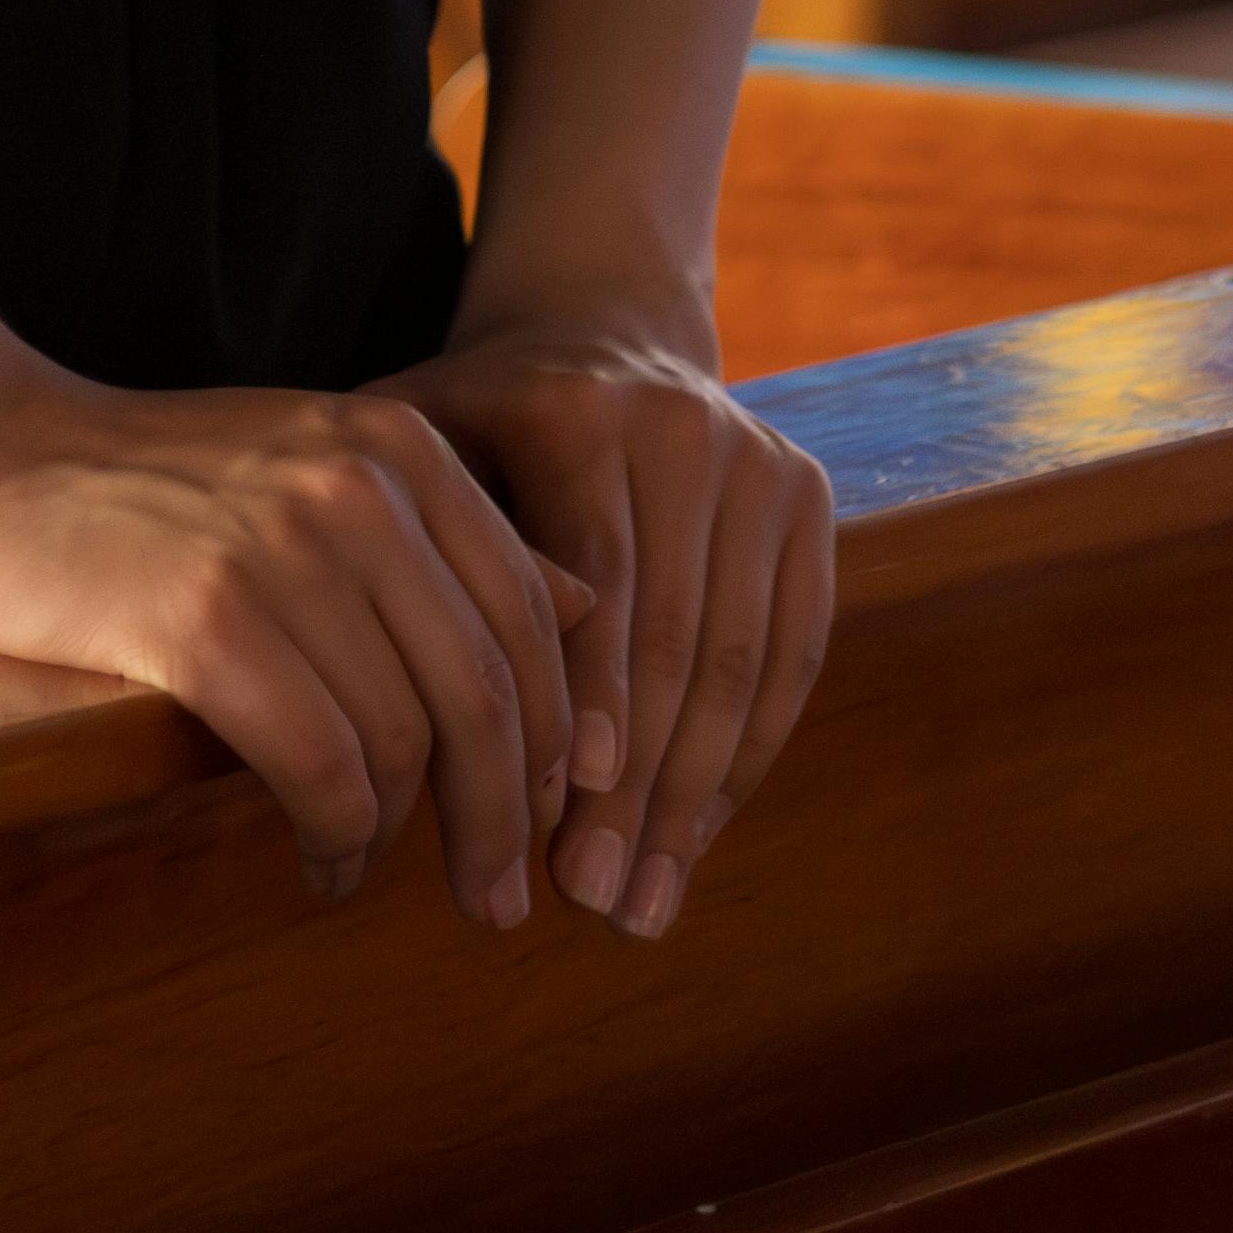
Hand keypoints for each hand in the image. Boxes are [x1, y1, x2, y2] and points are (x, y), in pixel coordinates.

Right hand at [0, 376, 591, 916]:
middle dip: (505, 819)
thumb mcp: (313, 466)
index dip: (553, 738)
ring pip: (408, 743)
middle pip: (488, 694)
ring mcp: (281, 550)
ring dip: (401, 839)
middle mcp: (357, 486)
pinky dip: (335, 839)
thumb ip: (445, 532)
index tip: (541, 822)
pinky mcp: (204, 621)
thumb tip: (587, 606)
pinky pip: (323, 770)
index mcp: (396, 447)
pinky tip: (317, 862)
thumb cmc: (145, 481)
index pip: (533, 618)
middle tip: (497, 902)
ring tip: (368, 870)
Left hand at [381, 315, 832, 941]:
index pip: (596, 585)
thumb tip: (441, 703)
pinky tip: (697, 838)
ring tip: (646, 903)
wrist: (596, 329)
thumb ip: (427, 551)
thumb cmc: (478, 422)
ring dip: (695, 800)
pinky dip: (748, 758)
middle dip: (635, 788)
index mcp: (580, 411)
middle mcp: (684, 428)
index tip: (562, 823)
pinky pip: (792, 654)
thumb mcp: (423, 448)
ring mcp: (759, 461)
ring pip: (739, 661)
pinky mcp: (808, 498)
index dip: (588, 709)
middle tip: (595, 898)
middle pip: (671, 639)